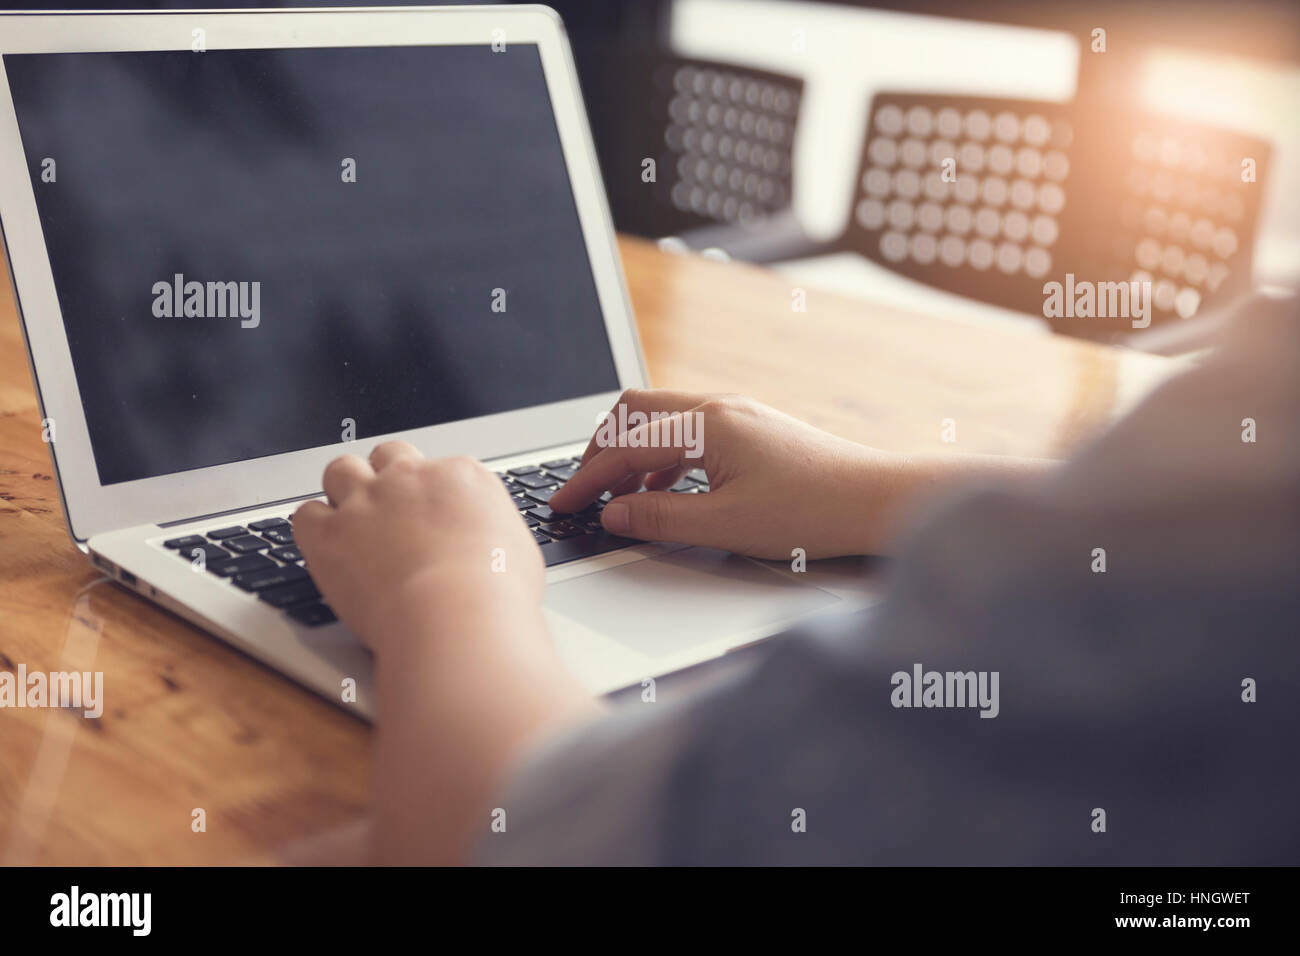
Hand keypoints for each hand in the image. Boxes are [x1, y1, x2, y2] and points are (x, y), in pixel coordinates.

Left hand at [295, 442, 598, 865]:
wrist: (458, 616)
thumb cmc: (498, 594)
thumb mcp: (517, 551)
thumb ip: (494, 533)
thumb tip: (489, 543)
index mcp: (463, 476)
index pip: (441, 467)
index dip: (433, 494)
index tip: (432, 517)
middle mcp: (413, 477)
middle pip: (389, 455)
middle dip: (386, 478)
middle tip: (389, 512)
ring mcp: (367, 500)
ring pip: (340, 470)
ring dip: (343, 492)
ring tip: (349, 524)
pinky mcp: (329, 532)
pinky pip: (305, 514)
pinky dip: (312, 528)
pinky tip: (324, 549)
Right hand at [549, 389, 1052, 559]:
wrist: (875, 501)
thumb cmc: (811, 512)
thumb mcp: (725, 525)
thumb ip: (659, 518)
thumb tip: (611, 514)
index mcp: (707, 424)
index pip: (625, 444)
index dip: (586, 477)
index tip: (563, 504)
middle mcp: (719, 407)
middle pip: (634, 412)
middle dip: (600, 450)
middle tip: (582, 492)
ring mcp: (737, 414)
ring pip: (661, 419)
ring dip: (631, 454)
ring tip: (617, 499)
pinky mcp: (750, 429)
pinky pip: (687, 431)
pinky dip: (661, 458)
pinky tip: (662, 494)